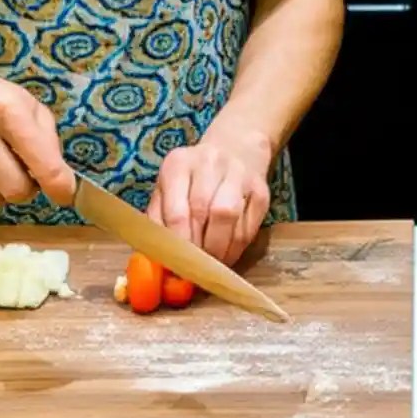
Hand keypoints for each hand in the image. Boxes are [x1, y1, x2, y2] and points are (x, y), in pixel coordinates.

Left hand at [147, 130, 272, 265]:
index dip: (178, 242)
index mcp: (178, 164)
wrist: (236, 148)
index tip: (175, 265)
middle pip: (205, 214)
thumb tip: (155, 258)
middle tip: (193, 268)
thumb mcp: (169, 186)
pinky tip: (226, 256)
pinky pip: (249, 227)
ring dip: (219, 249)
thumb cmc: (193, 176)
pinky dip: (236, 248)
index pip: (178, 211)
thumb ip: (159, 217)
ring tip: (210, 264)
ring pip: (229, 219)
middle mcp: (210, 164)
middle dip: (198, 247)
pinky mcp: (261, 192)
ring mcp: (239, 176)